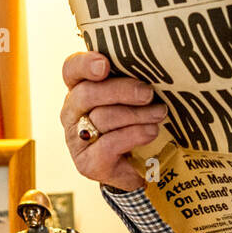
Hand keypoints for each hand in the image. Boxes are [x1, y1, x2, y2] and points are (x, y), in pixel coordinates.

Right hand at [60, 51, 166, 190]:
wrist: (140, 167)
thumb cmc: (137, 122)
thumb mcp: (133, 96)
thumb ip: (131, 79)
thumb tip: (150, 65)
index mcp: (79, 88)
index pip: (72, 70)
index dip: (85, 64)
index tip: (104, 65)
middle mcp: (72, 112)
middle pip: (87, 93)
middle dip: (122, 91)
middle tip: (148, 93)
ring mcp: (76, 139)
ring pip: (103, 118)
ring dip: (137, 114)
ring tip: (159, 113)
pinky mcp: (87, 163)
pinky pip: (110, 144)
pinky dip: (135, 135)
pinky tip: (151, 132)